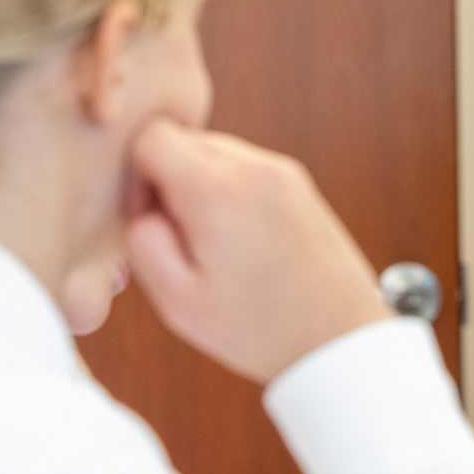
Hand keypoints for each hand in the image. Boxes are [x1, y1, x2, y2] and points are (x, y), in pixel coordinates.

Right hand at [124, 120, 390, 382]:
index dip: (135, 179)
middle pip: (184, 141)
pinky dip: (229, 193)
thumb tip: (144, 206)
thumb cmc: (257, 327)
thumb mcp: (177, 298)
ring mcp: (285, 172)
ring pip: (215, 153)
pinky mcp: (301, 185)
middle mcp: (257, 166)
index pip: (152, 137)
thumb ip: (143, 241)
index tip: (150, 222)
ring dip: (199, 188)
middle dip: (167, 182)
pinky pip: (245, 169)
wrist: (338, 336)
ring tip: (213, 246)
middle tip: (181, 240)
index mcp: (220, 188)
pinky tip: (239, 242)